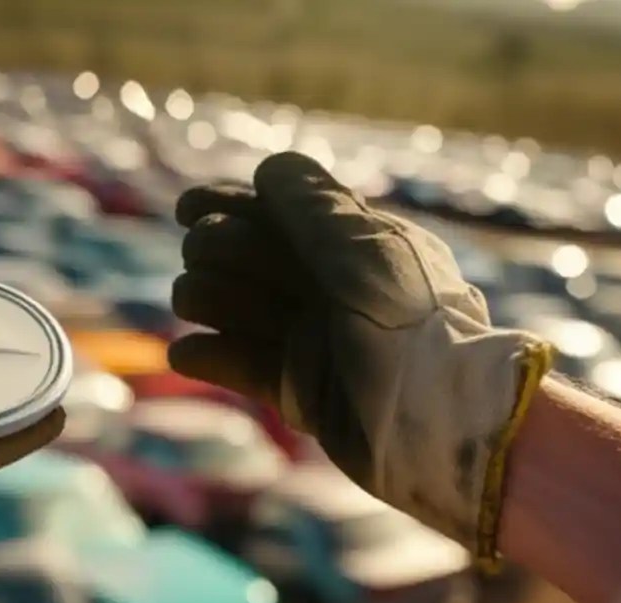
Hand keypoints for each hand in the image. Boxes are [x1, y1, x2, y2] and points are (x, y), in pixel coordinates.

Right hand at [169, 152, 551, 568]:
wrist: (433, 416)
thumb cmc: (404, 319)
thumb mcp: (362, 245)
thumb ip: (310, 204)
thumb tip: (268, 169)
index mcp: (350, 242)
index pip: (275, 211)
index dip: (226, 205)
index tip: (187, 210)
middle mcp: (326, 285)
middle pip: (242, 254)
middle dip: (216, 249)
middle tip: (209, 256)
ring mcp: (308, 337)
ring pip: (232, 306)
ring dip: (205, 295)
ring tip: (196, 301)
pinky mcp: (295, 389)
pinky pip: (237, 364)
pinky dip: (207, 356)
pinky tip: (190, 352)